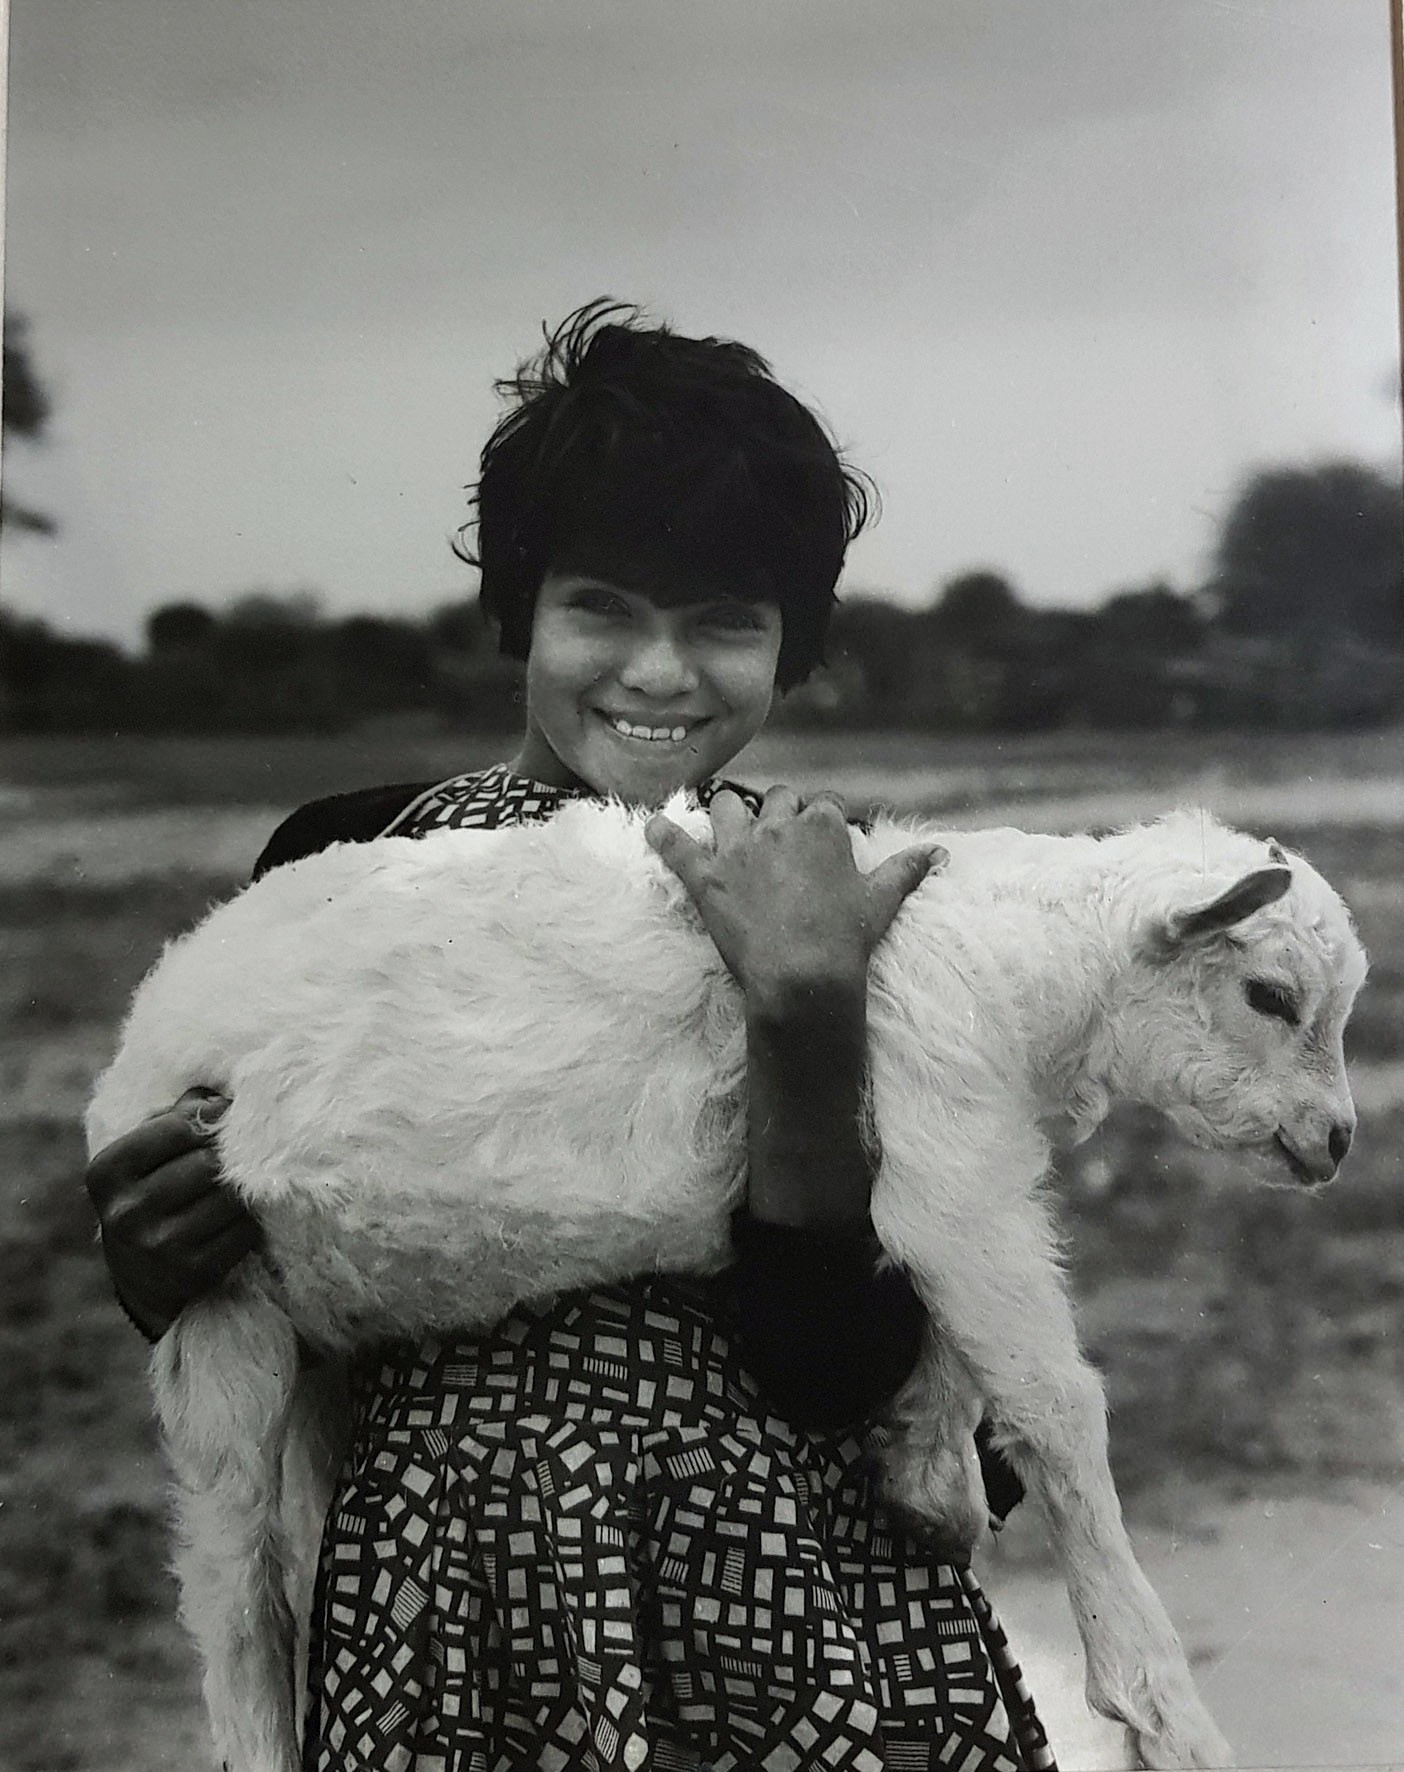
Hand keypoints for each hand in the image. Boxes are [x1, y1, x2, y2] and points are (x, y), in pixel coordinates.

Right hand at [84, 1087, 260, 1339]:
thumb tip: (220, 1097)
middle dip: (230, 1156)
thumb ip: (176, 1118)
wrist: (142, 1274)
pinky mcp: (192, 1272)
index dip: (210, 1118)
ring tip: (240, 1184)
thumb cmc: (150, 1193)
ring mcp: (158, 1246)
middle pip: (207, 1164)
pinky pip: (243, 1231)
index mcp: (107, 1171)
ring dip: (243, 1189)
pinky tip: (238, 1218)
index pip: (176, 1127)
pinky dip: (249, 1220)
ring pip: (229, 1198)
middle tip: (242, 1152)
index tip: (225, 1115)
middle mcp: (127, 1211)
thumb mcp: (144, 1155)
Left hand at [645, 785, 944, 1011]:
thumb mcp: (882, 901)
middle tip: (779, 838)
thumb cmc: (846, 939)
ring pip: (726, 806)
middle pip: (776, 798)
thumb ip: (906, 869)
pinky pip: (676, 845)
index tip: (821, 838)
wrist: (803, 975)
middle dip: (778, 811)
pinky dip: (663, 834)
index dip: (821, 820)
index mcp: (822, 826)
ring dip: (727, 812)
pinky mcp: (706, 876)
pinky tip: (653, 826)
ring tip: (727, 826)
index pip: (822, 804)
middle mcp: (778, 827)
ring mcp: (738, 849)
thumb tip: (938, 853)